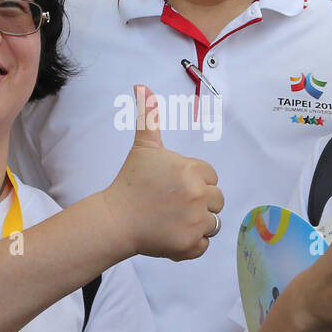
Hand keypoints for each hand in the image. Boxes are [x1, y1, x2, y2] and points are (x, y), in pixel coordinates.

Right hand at [104, 85, 223, 260]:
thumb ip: (149, 117)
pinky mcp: (190, 245)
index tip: (175, 186)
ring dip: (197, 222)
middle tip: (173, 204)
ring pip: (212, 222)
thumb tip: (142, 87)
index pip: (211, 176)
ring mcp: (196, 222)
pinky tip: (172, 233)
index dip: (195, 181)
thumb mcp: (143, 148)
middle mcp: (198, 196)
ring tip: (172, 219)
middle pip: (216, 200)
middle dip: (199, 202)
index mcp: (192, 171)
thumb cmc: (130, 183)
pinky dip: (191, 243)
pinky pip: (204, 244)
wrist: (115, 219)